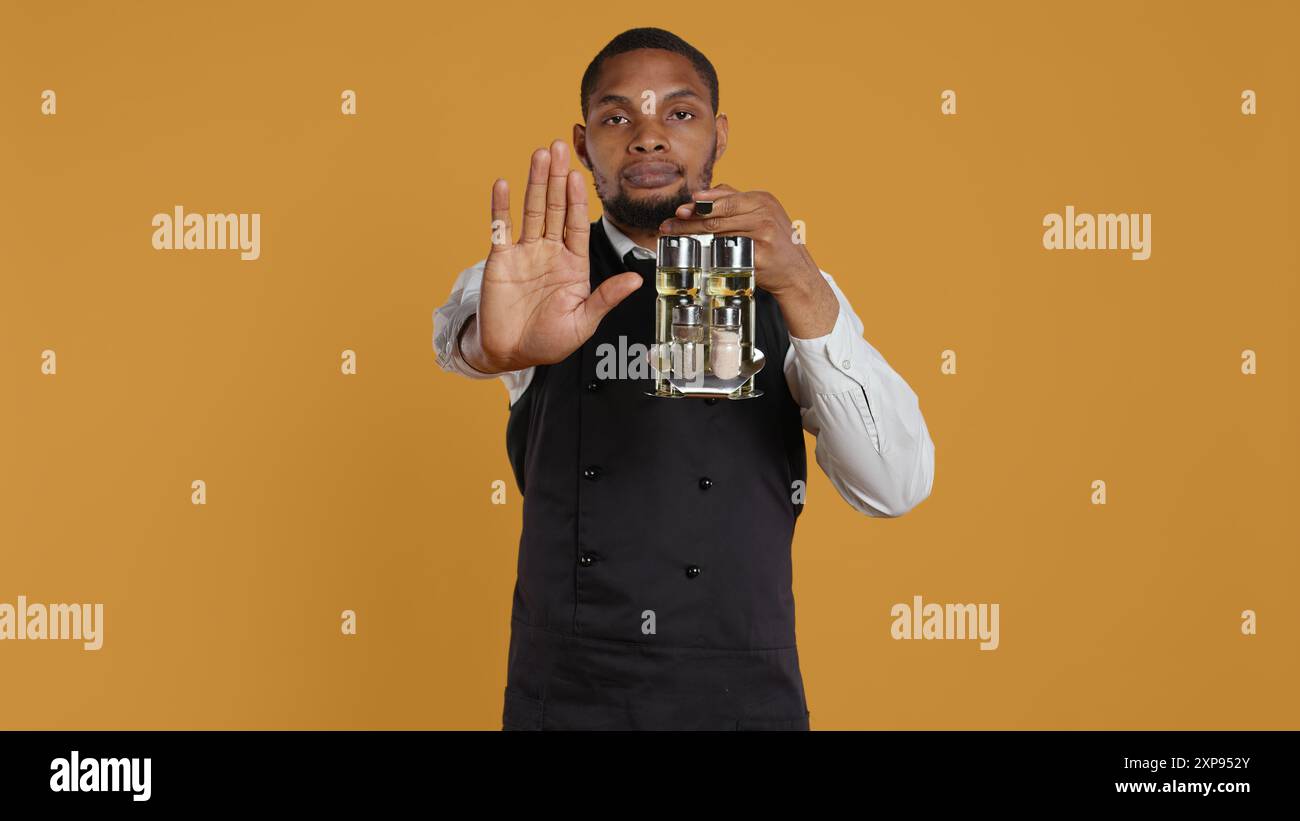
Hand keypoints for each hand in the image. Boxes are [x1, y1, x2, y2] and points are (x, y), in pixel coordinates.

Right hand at [467, 140, 642, 372]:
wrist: (511, 353)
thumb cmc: (550, 340)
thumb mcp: (584, 321)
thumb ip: (606, 297)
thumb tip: (636, 280)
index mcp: (573, 263)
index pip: (578, 223)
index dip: (578, 198)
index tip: (579, 174)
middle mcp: (550, 251)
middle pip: (556, 207)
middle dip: (558, 177)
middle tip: (560, 146)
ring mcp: (524, 252)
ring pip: (532, 210)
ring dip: (535, 182)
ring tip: (539, 154)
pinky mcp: (500, 259)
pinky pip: (501, 228)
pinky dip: (501, 207)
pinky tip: (503, 184)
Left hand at [656, 184, 819, 296]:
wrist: (797, 271)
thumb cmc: (775, 242)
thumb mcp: (762, 214)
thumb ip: (735, 202)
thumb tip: (702, 196)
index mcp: (762, 199)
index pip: (723, 198)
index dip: (699, 204)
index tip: (680, 210)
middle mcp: (763, 213)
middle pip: (717, 215)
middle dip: (689, 220)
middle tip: (669, 225)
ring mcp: (762, 235)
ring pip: (719, 233)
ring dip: (694, 235)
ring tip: (675, 236)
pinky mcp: (759, 255)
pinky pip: (728, 252)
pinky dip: (711, 252)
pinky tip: (697, 253)